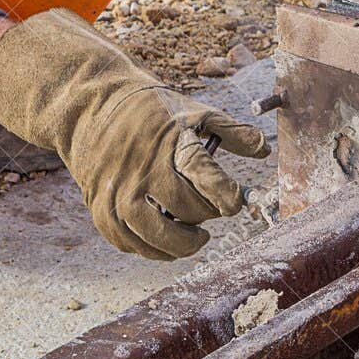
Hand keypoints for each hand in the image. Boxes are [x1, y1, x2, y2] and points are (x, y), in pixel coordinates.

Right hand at [0, 10, 268, 259]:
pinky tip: (165, 243)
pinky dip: (149, 249)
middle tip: (214, 213)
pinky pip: (124, 240)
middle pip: (183, 209)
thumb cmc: (154, 113)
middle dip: (207, 216)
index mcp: (171, 145)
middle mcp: (142, 170)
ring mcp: (116, 190)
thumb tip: (265, 150)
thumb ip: (233, 132)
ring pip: (151, 233)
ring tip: (197, 239)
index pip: (206, 177)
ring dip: (180, 245)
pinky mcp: (99, 205)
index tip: (237, 201)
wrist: (93, 109)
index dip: (229, 196)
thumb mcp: (196, 113)